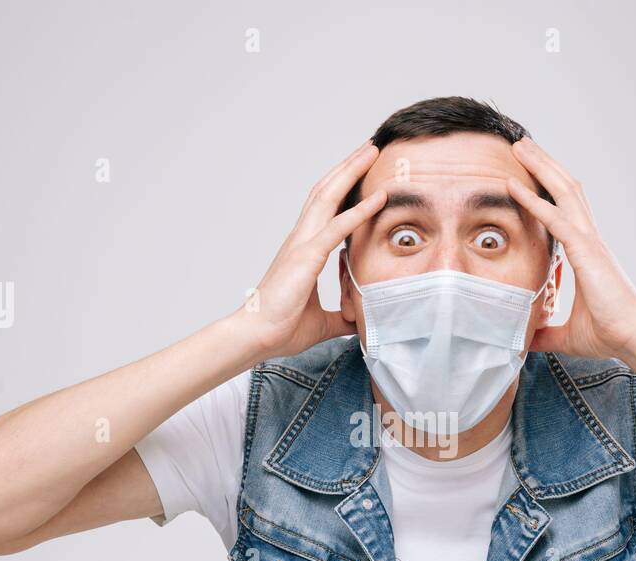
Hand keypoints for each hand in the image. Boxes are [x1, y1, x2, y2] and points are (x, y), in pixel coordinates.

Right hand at [241, 141, 386, 359]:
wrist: (256, 337)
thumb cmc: (281, 328)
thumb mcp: (324, 322)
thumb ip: (342, 316)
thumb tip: (359, 318)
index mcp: (303, 249)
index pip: (326, 208)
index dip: (343, 187)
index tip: (362, 170)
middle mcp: (301, 238)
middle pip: (327, 191)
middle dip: (348, 167)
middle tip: (369, 147)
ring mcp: (302, 244)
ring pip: (329, 196)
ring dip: (352, 172)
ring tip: (371, 152)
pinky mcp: (306, 256)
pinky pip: (338, 227)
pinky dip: (360, 210)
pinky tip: (380, 197)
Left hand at [507, 138, 635, 358]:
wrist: (634, 338)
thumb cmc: (609, 335)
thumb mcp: (567, 335)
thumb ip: (545, 333)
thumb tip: (525, 341)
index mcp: (588, 253)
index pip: (565, 210)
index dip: (548, 189)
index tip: (529, 172)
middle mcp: (591, 240)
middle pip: (566, 189)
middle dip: (544, 165)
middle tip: (522, 146)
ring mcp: (591, 242)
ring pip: (564, 192)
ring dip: (541, 168)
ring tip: (520, 148)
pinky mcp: (587, 251)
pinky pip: (556, 218)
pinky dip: (534, 200)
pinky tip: (514, 186)